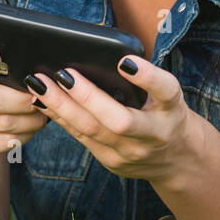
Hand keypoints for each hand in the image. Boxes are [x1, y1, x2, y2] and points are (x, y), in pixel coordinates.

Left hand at [24, 56, 197, 183]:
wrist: (179, 160)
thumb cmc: (168, 116)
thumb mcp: (169, 96)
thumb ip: (146, 80)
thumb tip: (107, 58)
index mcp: (172, 110)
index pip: (165, 91)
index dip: (146, 77)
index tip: (124, 62)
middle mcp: (154, 134)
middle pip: (119, 120)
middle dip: (87, 97)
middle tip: (61, 74)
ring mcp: (131, 153)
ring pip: (92, 131)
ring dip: (62, 107)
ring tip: (39, 85)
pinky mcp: (112, 162)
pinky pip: (82, 138)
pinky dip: (60, 118)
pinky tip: (43, 102)